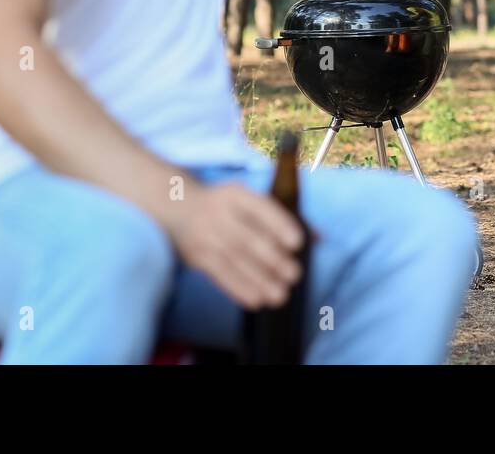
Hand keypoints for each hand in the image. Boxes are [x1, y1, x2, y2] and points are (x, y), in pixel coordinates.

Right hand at [167, 182, 304, 309]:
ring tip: (281, 294)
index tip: (297, 243)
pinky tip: (257, 300)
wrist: (175, 205)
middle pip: (247, 238)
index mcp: (236, 194)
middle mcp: (218, 213)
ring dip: (259, 280)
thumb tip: (319, 237)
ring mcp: (205, 235)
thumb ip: (283, 216)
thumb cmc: (226, 204)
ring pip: (235, 260)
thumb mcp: (248, 199)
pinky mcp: (197, 257)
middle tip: (294, 274)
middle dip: (272, 258)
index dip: (279, 225)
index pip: (260, 207)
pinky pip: (219, 275)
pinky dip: (239, 289)